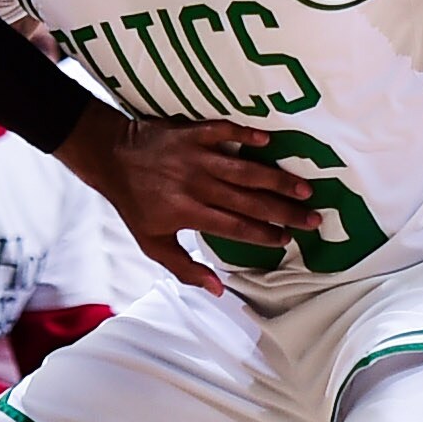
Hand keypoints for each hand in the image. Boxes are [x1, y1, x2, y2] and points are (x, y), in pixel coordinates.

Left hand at [59, 107, 328, 295]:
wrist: (109, 156)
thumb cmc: (134, 204)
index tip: (286, 240)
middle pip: (248, 201)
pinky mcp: (192, 132)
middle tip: (313, 219)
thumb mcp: (151, 243)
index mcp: (187, 212)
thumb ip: (185, 268)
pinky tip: (269, 141)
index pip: (234, 227)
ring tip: (305, 188)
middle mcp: (195, 185)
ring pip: (244, 169)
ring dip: (276, 179)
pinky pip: (223, 131)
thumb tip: (218, 290)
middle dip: (284, 212)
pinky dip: (245, 134)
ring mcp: (195, 157)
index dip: (262, 234)